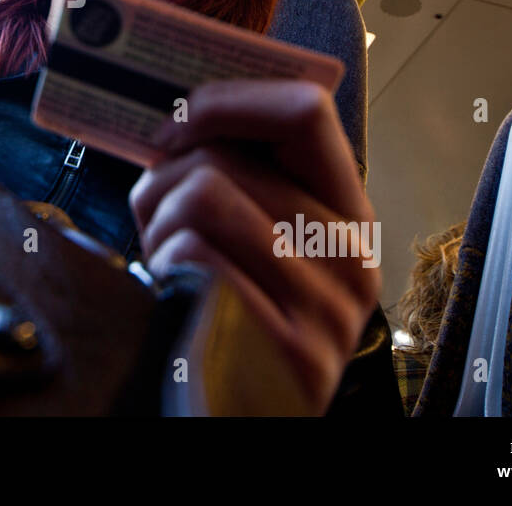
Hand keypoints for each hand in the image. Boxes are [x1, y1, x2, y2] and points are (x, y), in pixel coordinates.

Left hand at [128, 78, 380, 414]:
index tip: (175, 125)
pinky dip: (167, 269)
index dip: (226, 102)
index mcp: (349, 216)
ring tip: (171, 263)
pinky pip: (195, 258)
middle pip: (220, 159)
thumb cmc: (238, 313)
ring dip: (158, 228)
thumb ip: (239, 177)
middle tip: (160, 222)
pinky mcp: (287, 350)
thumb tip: (175, 112)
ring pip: (201, 197)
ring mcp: (326, 309)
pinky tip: (180, 301)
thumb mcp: (261, 239)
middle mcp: (353, 259)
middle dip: (162, 183)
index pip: (305, 111)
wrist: (244, 410)